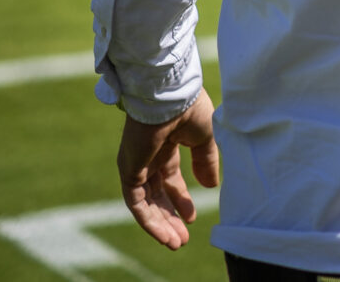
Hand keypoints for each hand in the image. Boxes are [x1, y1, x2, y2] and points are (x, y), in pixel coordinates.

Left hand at [117, 90, 220, 249]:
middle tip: (183, 238)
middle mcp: (148, 158)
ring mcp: (136, 165)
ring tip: (175, 243)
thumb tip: (211, 186)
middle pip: (157, 196)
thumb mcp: (205, 138)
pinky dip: (148, 220)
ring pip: (146, 204)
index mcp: (166, 146)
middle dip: (170, 217)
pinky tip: (162, 234)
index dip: (181, 200)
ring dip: (160, 225)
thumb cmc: (189, 108)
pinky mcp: (128, 171)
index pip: (170, 179)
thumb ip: (206, 162)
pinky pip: (135, 203)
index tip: (192, 217)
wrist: (170, 96)